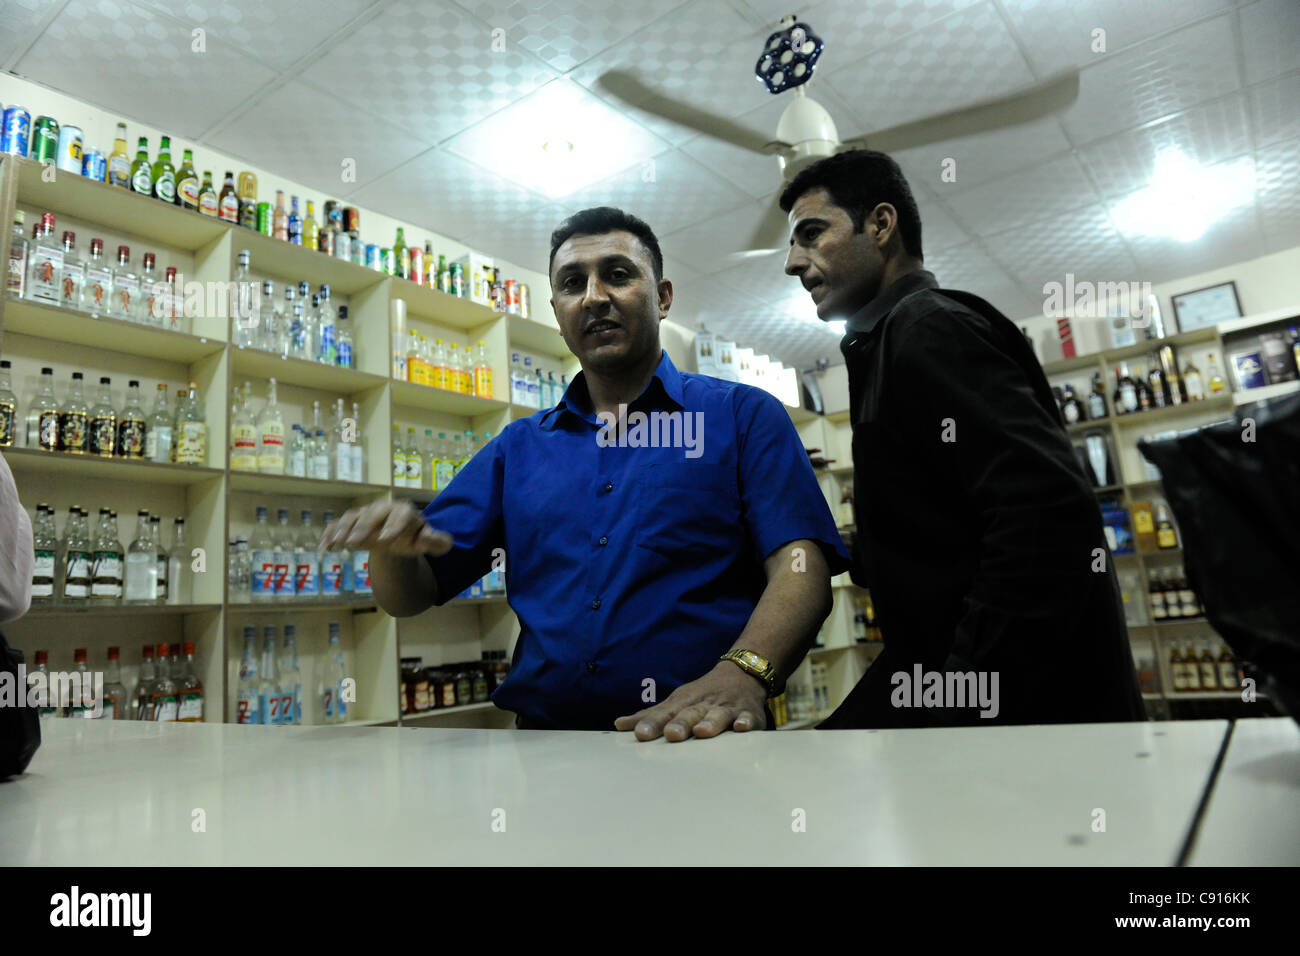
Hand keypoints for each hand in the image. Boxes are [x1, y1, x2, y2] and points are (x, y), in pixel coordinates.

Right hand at [318, 500, 452, 557]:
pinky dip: (328, 536)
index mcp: (404, 511)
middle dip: (362, 527)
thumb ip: (436, 542)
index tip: (386, 539)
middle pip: (372, 515)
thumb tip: (448, 543)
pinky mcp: (350, 523)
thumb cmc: (413, 537)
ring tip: (336, 544)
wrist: (395, 535)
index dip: (394, 526)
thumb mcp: (425, 541)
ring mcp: (364, 515)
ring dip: (342, 530)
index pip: (400, 515)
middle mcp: (382, 509)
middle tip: (354, 543)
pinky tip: (323, 549)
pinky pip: (337, 526)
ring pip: (351, 518)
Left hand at [614, 662, 767, 741]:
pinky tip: (741, 728)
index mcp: (684, 703)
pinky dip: (746, 722)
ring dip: (711, 723)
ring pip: (718, 715)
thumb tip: (618, 725)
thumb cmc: (702, 696)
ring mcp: (726, 709)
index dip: (652, 724)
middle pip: (690, 714)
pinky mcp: (749, 714)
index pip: (665, 714)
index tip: (640, 735)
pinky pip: (749, 718)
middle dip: (680, 724)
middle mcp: (703, 705)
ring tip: (702, 731)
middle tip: (671, 735)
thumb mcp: (676, 702)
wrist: (741, 674)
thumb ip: (650, 716)